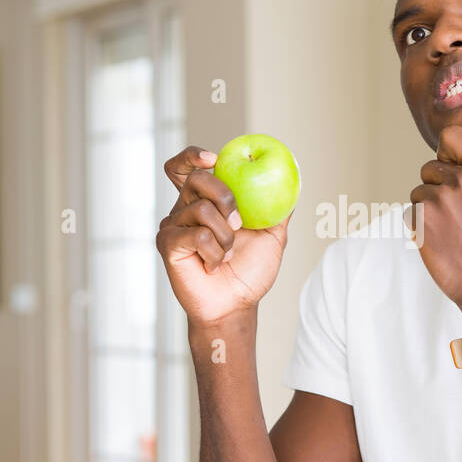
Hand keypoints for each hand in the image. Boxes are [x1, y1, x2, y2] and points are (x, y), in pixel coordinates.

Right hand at [157, 146, 291, 323]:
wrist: (236, 305)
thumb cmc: (250, 271)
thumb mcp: (272, 236)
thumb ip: (278, 208)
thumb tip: (294, 182)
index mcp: (205, 200)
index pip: (186, 166)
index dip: (193, 156)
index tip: (213, 158)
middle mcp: (184, 207)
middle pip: (195, 178)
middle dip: (224, 197)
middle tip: (239, 223)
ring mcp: (173, 224)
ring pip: (201, 209)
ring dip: (225, 236)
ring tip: (227, 255)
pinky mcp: (167, 243)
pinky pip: (196, 234)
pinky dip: (214, 252)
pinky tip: (213, 265)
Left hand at [406, 125, 461, 312]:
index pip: (451, 136)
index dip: (446, 151)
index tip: (450, 167)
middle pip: (429, 167)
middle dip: (436, 187)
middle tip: (456, 214)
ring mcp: (441, 200)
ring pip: (418, 192)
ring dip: (427, 210)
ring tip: (450, 230)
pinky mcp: (422, 219)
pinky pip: (410, 213)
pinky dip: (419, 228)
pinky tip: (440, 241)